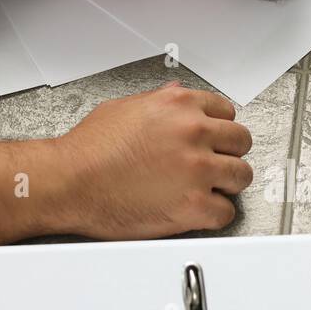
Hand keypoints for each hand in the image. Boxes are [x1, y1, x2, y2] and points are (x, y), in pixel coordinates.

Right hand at [55, 81, 253, 238]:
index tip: (214, 140)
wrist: (69, 182)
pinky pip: (226, 212)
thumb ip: (159, 101)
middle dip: (228, 153)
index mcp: (178, 105)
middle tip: (214, 164)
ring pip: (241, 176)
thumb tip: (175, 95)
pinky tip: (198, 211)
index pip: (226, 112)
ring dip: (227, 184)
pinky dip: (215, 215)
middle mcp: (193, 132)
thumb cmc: (88, 149)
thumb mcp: (124, 107)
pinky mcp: (193, 205)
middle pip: (241, 141)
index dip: (219, 129)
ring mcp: (196, 170)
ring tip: (208, 189)